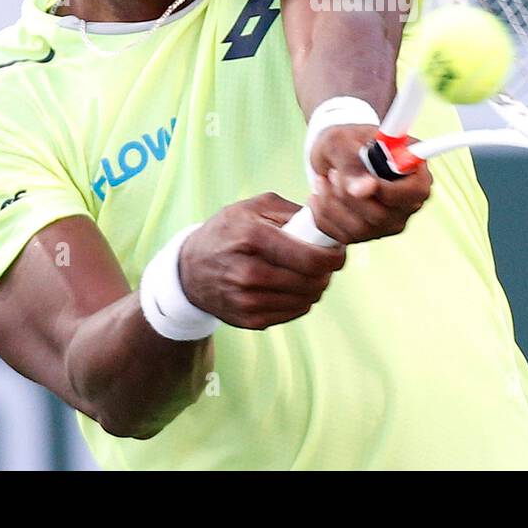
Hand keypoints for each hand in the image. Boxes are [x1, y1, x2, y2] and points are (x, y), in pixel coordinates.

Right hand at [179, 193, 346, 329]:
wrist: (189, 270)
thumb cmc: (227, 231)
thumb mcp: (253, 207)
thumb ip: (292, 211)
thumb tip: (327, 222)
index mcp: (253, 237)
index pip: (311, 258)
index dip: (334, 257)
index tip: (338, 251)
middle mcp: (249, 273)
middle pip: (312, 282)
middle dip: (327, 271)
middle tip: (325, 261)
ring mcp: (247, 301)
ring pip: (306, 300)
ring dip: (316, 286)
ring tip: (308, 272)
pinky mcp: (249, 320)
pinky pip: (293, 313)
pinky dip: (300, 299)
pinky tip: (292, 285)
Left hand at [307, 124, 432, 243]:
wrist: (333, 154)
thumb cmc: (344, 141)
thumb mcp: (343, 140)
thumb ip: (353, 162)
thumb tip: (362, 189)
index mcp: (414, 170)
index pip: (416, 191)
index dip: (389, 191)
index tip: (362, 182)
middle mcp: (407, 200)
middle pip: (383, 216)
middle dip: (348, 197)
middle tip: (332, 173)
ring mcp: (389, 221)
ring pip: (360, 228)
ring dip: (332, 204)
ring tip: (323, 179)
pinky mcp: (368, 234)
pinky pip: (343, 235)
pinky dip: (323, 215)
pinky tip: (320, 195)